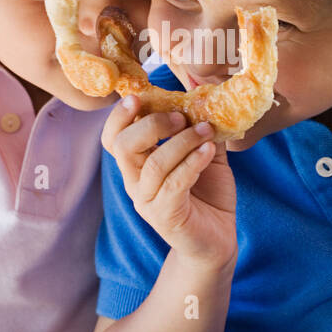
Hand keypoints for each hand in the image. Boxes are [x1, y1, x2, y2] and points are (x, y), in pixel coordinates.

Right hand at [101, 96, 236, 267]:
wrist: (218, 240)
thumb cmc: (208, 194)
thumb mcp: (204, 152)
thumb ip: (200, 125)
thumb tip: (204, 90)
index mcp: (137, 165)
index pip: (113, 137)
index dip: (120, 115)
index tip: (140, 96)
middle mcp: (135, 183)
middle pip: (122, 146)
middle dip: (150, 124)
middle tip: (179, 116)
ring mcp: (148, 202)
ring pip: (152, 164)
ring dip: (181, 141)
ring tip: (206, 131)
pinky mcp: (166, 217)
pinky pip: (174, 184)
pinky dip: (192, 161)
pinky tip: (208, 149)